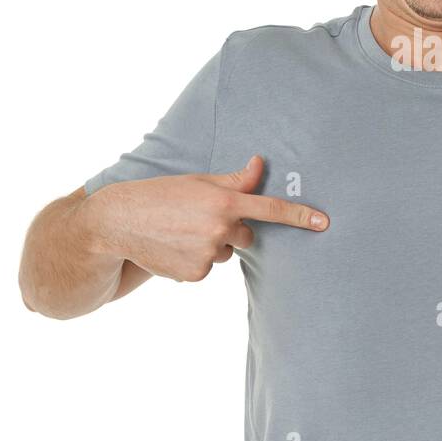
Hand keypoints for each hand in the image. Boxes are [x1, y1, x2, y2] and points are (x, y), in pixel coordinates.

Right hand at [93, 154, 327, 282]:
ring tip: (180, 233)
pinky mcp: (195, 276)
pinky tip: (173, 248)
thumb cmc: (161, 195)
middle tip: (199, 219)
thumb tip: (260, 164)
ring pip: (225, 253)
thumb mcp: (198, 181)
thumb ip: (234, 180)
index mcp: (224, 201)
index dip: (299, 215)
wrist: (118, 222)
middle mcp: (219, 228)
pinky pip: (207, 269)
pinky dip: (194, 261)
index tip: (323, 222)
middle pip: (247, 235)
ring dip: (210, 245)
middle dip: (231, 229)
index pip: (270, 209)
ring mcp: (207, 254)